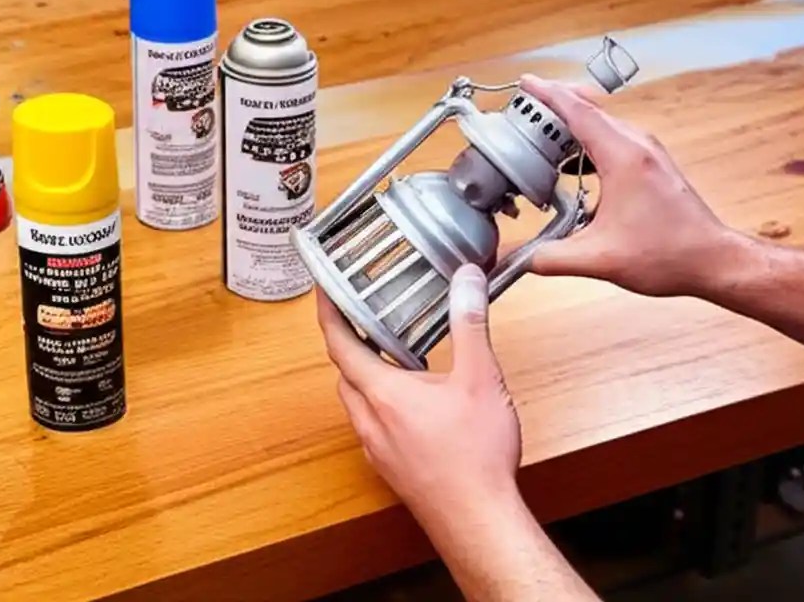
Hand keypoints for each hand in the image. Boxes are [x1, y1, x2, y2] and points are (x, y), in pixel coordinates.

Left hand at [316, 264, 519, 526]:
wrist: (479, 523)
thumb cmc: (476, 459)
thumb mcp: (481, 379)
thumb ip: (470, 324)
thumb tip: (466, 281)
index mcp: (383, 394)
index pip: (340, 343)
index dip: (328, 312)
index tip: (323, 290)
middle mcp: (370, 422)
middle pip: (345, 373)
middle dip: (349, 344)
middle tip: (362, 319)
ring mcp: (377, 449)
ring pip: (357, 403)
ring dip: (366, 377)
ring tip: (392, 358)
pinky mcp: (391, 468)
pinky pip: (373, 427)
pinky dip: (381, 406)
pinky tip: (412, 406)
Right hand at [520, 74, 738, 297]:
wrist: (712, 260)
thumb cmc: (667, 254)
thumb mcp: (598, 259)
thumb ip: (550, 259)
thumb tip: (520, 259)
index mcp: (623, 157)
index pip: (579, 111)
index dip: (547, 94)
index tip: (526, 83)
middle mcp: (637, 146)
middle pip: (591, 110)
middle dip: (556, 105)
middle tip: (525, 110)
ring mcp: (648, 154)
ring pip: (604, 125)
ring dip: (574, 125)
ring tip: (543, 137)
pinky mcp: (653, 166)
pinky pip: (615, 140)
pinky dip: (589, 143)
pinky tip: (574, 167)